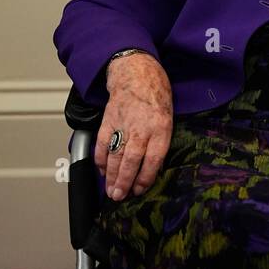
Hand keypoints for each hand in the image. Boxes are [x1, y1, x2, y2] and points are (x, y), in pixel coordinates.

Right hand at [95, 54, 172, 201]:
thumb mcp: (168, 116)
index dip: (145, 178)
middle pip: (131, 161)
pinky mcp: (109, 120)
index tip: (139, 190)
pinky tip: (102, 170)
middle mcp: (142, 127)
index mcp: (161, 127)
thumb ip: (160, 139)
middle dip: (124, 182)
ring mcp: (123, 123)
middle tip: (119, 197)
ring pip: (115, 156)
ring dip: (111, 176)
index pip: (153, 159)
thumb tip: (152, 166)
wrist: (136, 71)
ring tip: (110, 191)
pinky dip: (100, 159)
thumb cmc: (156, 93)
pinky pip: (103, 144)